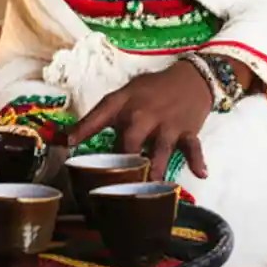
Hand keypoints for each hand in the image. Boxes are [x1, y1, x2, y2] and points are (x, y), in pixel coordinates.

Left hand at [65, 63, 211, 180]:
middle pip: (129, 143)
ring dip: (154, 170)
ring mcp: (167, 124)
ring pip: (159, 150)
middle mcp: (143, 115)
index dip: (81, 130)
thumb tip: (67, 139)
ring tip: (148, 187)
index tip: (66, 144)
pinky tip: (200, 173)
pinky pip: (193, 147)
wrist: (189, 78)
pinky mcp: (188, 131)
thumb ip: (100, 118)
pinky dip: (197, 160)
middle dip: (122, 166)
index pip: (98, 117)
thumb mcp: (123, 97)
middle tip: (112, 187)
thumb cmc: (150, 91)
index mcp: (123, 104)